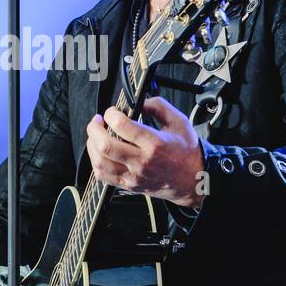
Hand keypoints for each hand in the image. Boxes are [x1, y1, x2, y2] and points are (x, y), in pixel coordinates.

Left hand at [86, 95, 205, 207]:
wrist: (193, 179)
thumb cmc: (186, 151)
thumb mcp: (179, 121)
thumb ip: (158, 106)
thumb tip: (139, 101)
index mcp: (154, 143)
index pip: (122, 126)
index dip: (111, 114)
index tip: (112, 111)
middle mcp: (142, 161)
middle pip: (106, 145)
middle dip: (94, 128)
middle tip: (97, 121)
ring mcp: (134, 175)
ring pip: (100, 162)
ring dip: (92, 145)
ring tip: (96, 136)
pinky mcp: (129, 185)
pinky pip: (103, 177)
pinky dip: (96, 163)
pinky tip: (101, 153)